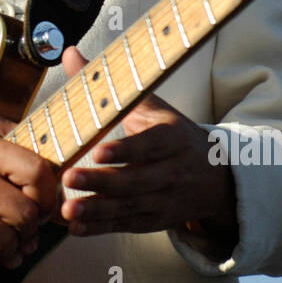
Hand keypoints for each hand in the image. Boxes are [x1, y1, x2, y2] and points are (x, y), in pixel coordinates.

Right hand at [0, 114, 57, 273]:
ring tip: (12, 247)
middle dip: (32, 228)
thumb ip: (8, 133)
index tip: (44, 204)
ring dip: (13, 249)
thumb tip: (45, 152)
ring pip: (3, 240)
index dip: (47, 195)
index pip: (35, 174)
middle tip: (29, 231)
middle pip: (23, 214)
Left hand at [58, 48, 237, 255]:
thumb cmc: (172, 132)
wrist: (214, 176)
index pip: (149, 145)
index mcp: (173, 138)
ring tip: (67, 210)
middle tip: (68, 178)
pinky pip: (125, 225)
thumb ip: (110, 85)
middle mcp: (172, 172)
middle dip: (101, 182)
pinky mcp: (153, 221)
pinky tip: (75, 227)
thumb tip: (70, 54)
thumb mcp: (151, 105)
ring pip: (129, 207)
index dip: (125, 150)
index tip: (98, 151)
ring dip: (96, 211)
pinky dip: (100, 228)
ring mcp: (164, 200)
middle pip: (136, 180)